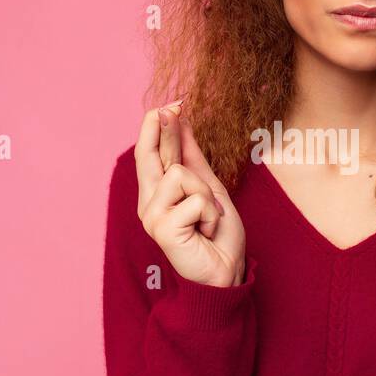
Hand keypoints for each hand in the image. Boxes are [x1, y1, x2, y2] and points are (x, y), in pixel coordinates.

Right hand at [134, 101, 246, 286]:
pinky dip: (210, 213)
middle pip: (151, 154)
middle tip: (173, 105)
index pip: (152, 153)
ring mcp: (152, 216)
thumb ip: (193, 158)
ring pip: (180, 174)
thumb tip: (182, 122)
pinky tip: (206, 231)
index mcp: (158, 193)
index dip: (159, 126)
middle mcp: (149, 202)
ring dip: (205, 194)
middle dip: (162, 127)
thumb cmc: (217, 236)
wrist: (226, 271)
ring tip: (208, 218)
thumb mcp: (209, 188)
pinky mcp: (162, 228)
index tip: (174, 103)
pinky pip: (194, 199)